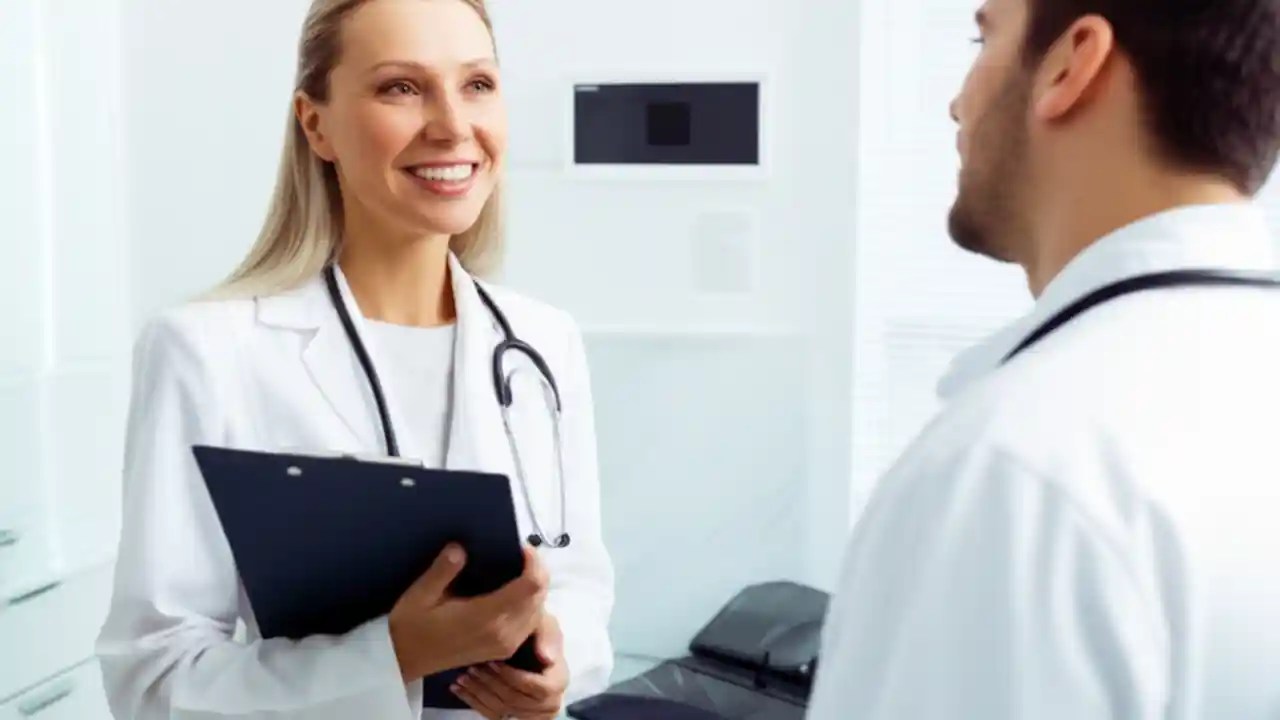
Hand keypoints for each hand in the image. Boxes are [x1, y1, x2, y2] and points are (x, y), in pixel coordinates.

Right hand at [389, 544, 548, 681]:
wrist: (404, 660)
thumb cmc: (411, 626)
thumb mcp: (420, 594)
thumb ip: (443, 570)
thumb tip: (461, 547)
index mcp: (486, 617)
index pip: (531, 586)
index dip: (534, 562)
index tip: (520, 547)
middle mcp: (503, 633)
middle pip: (540, 596)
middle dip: (536, 571)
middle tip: (518, 554)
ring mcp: (506, 645)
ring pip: (539, 611)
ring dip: (535, 588)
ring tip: (517, 569)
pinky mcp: (504, 650)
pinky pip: (530, 623)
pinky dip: (530, 604)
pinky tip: (513, 591)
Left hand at [451, 612, 569, 719]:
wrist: (525, 640)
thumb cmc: (535, 629)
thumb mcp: (543, 624)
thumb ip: (546, 635)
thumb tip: (548, 658)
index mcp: (559, 680)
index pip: (539, 688)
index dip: (514, 678)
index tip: (493, 662)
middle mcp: (550, 702)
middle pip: (518, 702)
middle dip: (492, 685)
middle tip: (472, 668)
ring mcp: (532, 713)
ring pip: (503, 710)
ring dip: (480, 694)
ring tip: (462, 677)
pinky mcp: (515, 716)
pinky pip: (493, 716)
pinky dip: (474, 702)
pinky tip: (458, 688)